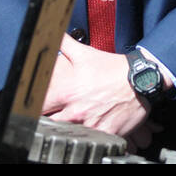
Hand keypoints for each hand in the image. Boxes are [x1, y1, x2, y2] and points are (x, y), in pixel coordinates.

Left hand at [43, 34, 156, 149]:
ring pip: (66, 135)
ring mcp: (89, 125)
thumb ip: (64, 44)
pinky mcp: (104, 134)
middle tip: (50, 115)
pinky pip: (89, 142)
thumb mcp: (85, 53)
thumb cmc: (113, 69)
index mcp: (66, 91)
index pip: (38, 106)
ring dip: (64, 129)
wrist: (141, 81)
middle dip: (47, 120)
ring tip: (69, 122)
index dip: (34, 107)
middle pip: (48, 124)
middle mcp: (75, 111)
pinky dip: (85, 138)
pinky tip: (86, 131)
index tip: (34, 106)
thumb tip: (50, 33)